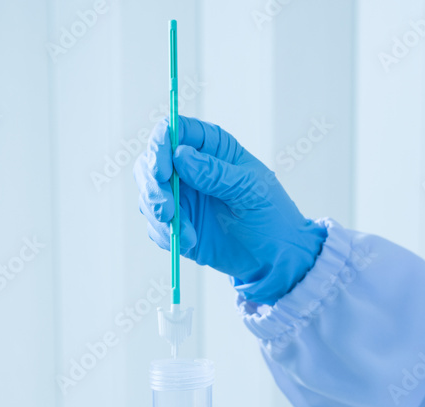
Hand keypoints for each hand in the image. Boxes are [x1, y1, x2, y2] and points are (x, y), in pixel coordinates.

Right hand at [133, 116, 326, 304]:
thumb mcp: (250, 189)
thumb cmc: (271, 214)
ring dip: (159, 215)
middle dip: (152, 186)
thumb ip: (215, 172)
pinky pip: (155, 225)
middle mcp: (189, 167)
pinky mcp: (176, 223)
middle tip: (166, 211)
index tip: (161, 170)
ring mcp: (180, 196)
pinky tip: (189, 242)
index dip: (159, 145)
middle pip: (150, 163)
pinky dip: (165, 234)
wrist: (276, 256)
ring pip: (148, 195)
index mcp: (210, 147)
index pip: (173, 131)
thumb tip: (180, 155)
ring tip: (187, 235)